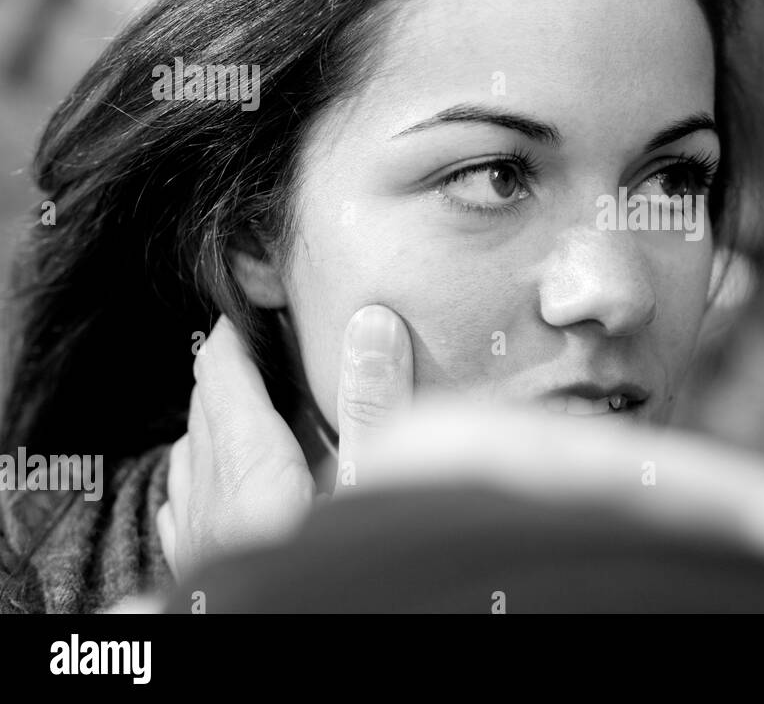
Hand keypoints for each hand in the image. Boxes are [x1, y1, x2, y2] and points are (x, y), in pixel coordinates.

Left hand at [157, 305, 412, 578]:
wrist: (290, 680)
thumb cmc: (329, 580)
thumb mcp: (373, 490)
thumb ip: (374, 410)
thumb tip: (373, 326)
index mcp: (249, 472)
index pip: (222, 372)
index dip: (238, 331)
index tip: (262, 303)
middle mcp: (208, 501)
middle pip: (204, 407)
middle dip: (233, 369)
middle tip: (270, 344)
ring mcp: (195, 540)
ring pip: (191, 454)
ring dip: (219, 422)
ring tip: (255, 406)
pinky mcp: (194, 571)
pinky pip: (184, 502)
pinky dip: (205, 472)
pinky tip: (227, 480)